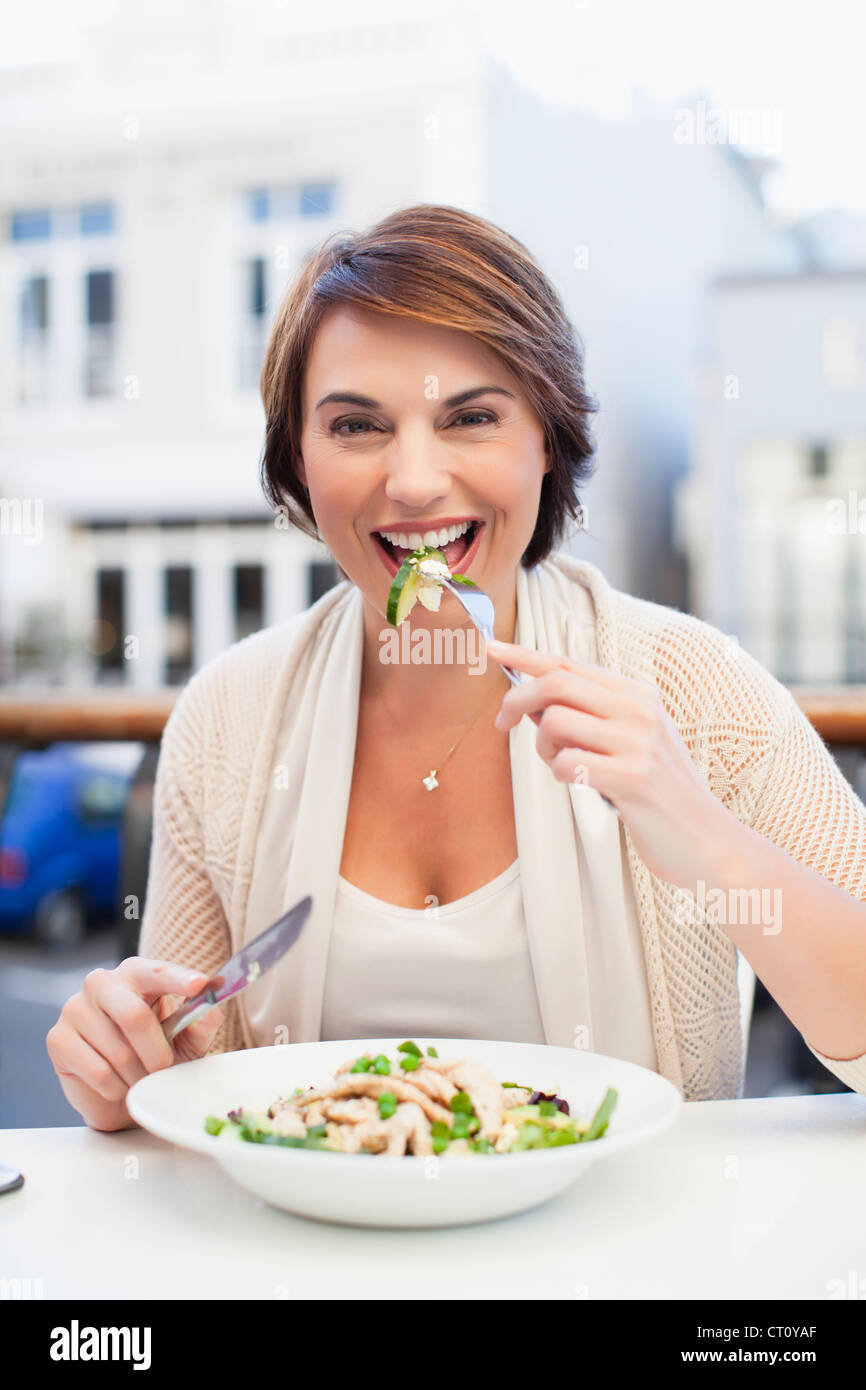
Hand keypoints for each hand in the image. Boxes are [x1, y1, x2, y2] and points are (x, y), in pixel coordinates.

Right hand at [46, 958, 224, 1132]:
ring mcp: (75, 1008)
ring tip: (139, 1076)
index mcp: (136, 973)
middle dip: (156, 1052)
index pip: (158, 972)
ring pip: (118, 1051)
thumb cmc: (155, 1057)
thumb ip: (201, 1023)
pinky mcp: (58, 1039)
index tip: (201, 985)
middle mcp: (101, 983)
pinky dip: (116, 1087)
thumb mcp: (187, 1041)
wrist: (122, 1095)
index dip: (179, 979)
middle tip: (164, 1067)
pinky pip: (98, 1071)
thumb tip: (211, 1010)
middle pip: (134, 1016)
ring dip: (137, 1075)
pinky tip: (116, 1084)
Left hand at [487, 637, 741, 888]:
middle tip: (501, 724)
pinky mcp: (633, 777)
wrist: (708, 841)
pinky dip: (561, 774)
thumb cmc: (659, 794)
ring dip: (545, 749)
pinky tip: (585, 785)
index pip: (570, 664)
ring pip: (555, 722)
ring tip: (566, 767)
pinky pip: (566, 763)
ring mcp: (639, 742)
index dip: (525, 656)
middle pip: (557, 683)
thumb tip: (529, 701)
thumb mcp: (630, 743)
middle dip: (517, 700)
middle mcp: (640, 710)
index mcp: (638, 695)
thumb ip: (587, 718)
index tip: (491, 649)